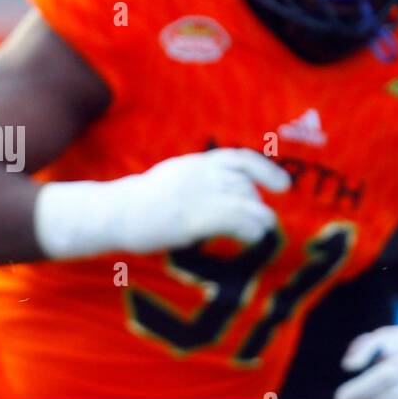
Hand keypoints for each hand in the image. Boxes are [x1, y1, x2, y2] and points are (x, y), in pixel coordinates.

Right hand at [107, 148, 290, 252]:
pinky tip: (253, 238)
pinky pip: (235, 219)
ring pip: (245, 201)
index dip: (266, 172)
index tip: (284, 186)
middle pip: (245, 186)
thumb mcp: (176, 179)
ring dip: (259, 219)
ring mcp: (198, 194)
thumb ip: (202, 181)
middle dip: (255, 205)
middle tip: (259, 223)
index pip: (240, 160)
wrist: (113, 214)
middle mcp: (201, 174)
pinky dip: (250, 228)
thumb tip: (231, 193)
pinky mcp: (194, 217)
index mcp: (196, 164)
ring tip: (261, 232)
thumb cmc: (144, 203)